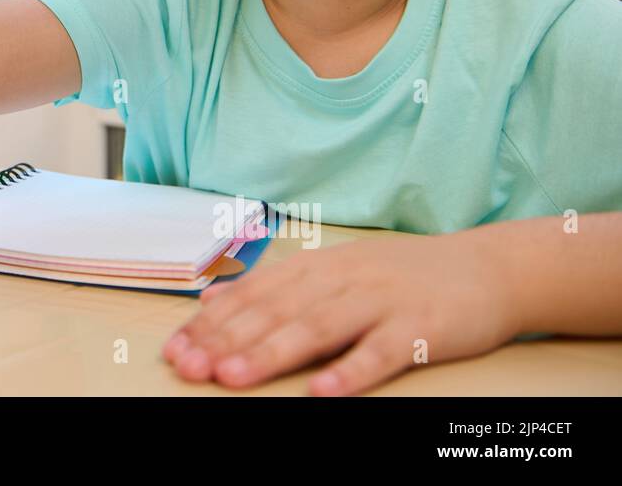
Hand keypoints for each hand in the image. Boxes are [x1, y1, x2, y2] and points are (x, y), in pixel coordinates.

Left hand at [161, 230, 521, 394]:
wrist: (485, 268)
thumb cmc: (398, 277)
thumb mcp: (331, 272)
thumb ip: (271, 287)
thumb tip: (209, 300)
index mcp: (314, 267)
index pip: (251, 295)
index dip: (209, 323)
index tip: (173, 348)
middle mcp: (341, 279)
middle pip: (275, 311)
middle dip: (226, 341)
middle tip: (188, 367)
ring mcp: (380, 301)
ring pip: (317, 328)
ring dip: (271, 353)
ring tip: (232, 376)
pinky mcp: (420, 328)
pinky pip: (381, 353)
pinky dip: (351, 372)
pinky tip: (323, 392)